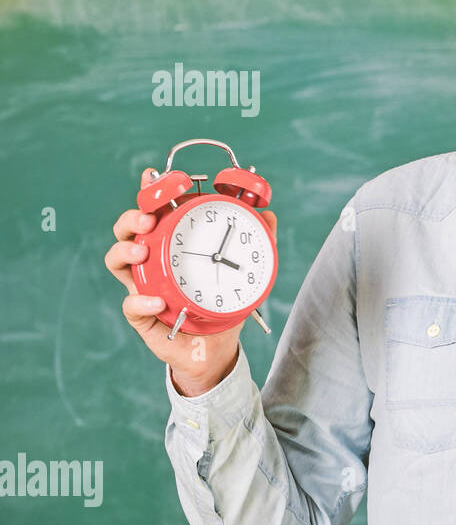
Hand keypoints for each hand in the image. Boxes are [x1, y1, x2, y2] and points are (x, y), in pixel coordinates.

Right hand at [105, 167, 277, 395]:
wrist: (217, 347)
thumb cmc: (225, 303)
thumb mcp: (247, 270)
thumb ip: (259, 242)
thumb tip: (270, 215)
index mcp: (172, 244)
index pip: (156, 213)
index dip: (149, 193)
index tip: (151, 177)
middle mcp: (152, 261)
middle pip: (127, 230)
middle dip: (130, 219)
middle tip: (147, 218)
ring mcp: (143, 285)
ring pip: (117, 260)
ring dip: (124, 250)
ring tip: (142, 250)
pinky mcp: (142, 314)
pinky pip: (131, 304)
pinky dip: (140, 300)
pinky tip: (156, 301)